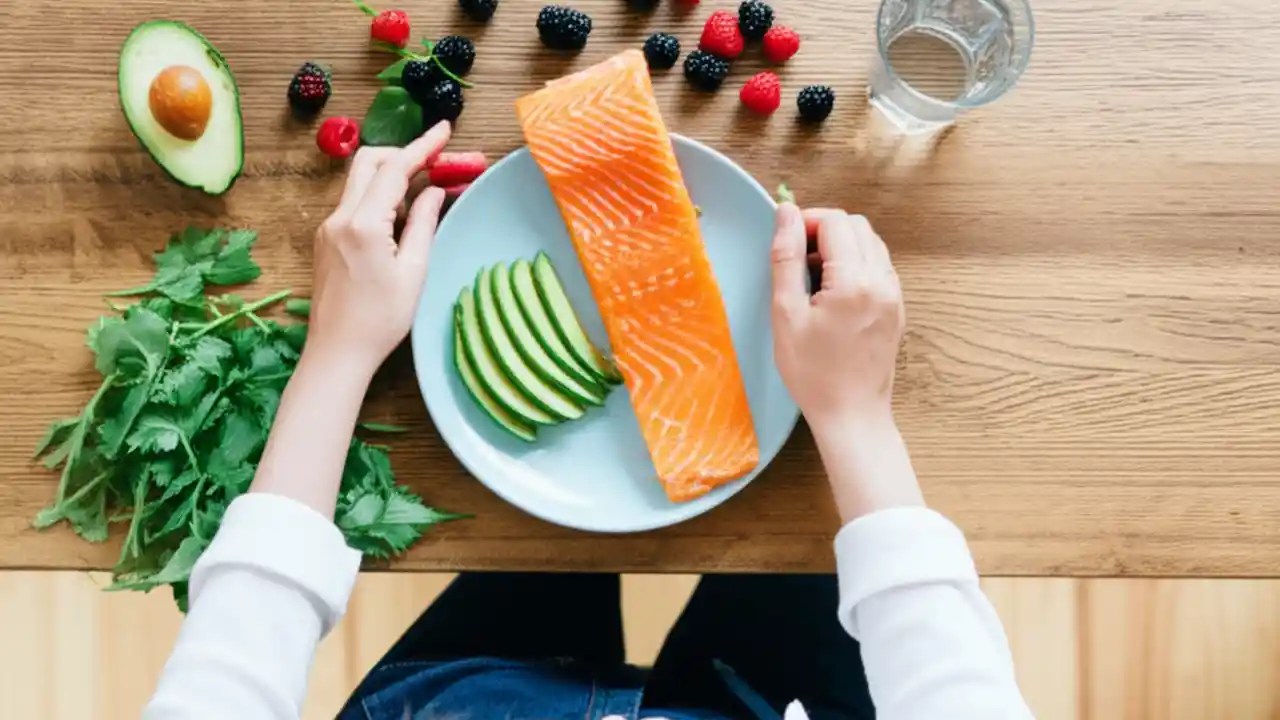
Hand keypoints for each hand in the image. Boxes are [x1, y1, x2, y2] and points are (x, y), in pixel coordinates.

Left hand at [306, 122, 451, 376]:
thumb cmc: (380, 321)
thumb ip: (423, 224)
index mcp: (363, 225)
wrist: (337, 353)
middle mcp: (339, 218)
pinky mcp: (327, 240)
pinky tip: (403, 214)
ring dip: (393, 175)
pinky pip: (355, 203)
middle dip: (406, 153)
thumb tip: (434, 191)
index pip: (394, 168)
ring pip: (361, 181)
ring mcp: (328, 228)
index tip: (445, 129)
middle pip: (370, 162)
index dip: (423, 145)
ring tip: (428, 188)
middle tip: (440, 160)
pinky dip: (381, 196)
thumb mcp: (414, 272)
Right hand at [771, 204, 904, 432]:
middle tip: (797, 261)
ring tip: (814, 278)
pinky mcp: (897, 307)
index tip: (786, 242)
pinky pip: (879, 266)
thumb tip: (786, 213)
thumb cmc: (813, 372)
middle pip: (856, 226)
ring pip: (870, 243)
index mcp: (854, 281)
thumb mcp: (786, 314)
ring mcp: (894, 294)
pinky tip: (834, 293)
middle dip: (824, 231)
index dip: (806, 222)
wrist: (852, 414)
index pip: (835, 221)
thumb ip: (785, 258)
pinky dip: (855, 265)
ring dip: (841, 247)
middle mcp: (882, 281)